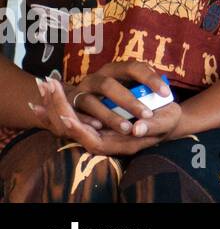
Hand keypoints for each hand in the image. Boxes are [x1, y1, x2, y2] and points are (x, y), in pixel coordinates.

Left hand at [29, 74, 182, 155]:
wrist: (166, 118)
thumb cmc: (166, 121)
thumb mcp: (166, 122)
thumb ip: (152, 126)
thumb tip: (137, 128)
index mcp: (118, 144)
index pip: (90, 140)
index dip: (77, 130)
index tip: (64, 117)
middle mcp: (104, 137)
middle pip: (74, 129)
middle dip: (59, 110)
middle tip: (48, 90)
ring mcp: (98, 125)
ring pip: (70, 119)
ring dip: (55, 103)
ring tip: (44, 85)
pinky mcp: (96, 113)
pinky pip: (72, 110)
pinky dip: (58, 101)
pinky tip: (49, 86)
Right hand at [64, 60, 170, 135]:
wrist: (87, 107)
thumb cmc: (123, 100)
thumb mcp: (137, 93)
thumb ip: (148, 93)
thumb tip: (162, 98)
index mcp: (115, 69)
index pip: (134, 68)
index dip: (150, 79)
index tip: (167, 93)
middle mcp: (96, 78)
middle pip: (109, 85)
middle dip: (129, 101)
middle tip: (147, 115)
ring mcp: (80, 92)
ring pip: (92, 102)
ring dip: (110, 116)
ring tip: (129, 128)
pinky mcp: (70, 107)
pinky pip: (76, 114)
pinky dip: (87, 120)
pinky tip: (100, 128)